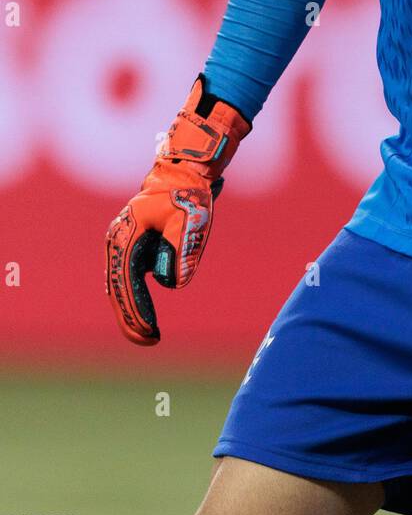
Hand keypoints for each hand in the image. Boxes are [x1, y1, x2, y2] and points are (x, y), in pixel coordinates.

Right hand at [105, 75, 250, 344]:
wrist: (186, 172)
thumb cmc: (188, 193)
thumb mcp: (190, 218)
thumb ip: (182, 248)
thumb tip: (176, 284)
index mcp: (126, 235)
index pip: (126, 283)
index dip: (135, 311)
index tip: (148, 332)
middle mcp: (118, 241)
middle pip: (118, 289)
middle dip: (131, 318)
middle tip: (148, 342)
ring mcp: (124, 244)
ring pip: (124, 286)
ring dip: (134, 310)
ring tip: (149, 336)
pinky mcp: (134, 247)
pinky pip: (132, 279)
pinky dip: (137, 298)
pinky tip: (145, 317)